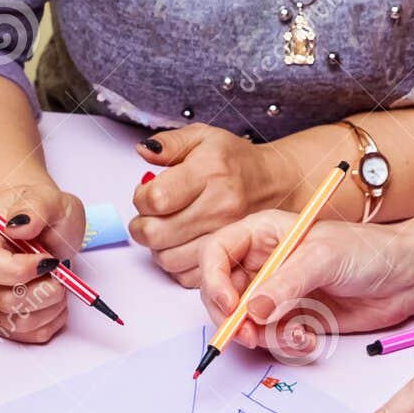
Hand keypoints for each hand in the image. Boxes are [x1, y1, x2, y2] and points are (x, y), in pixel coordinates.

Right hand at [0, 183, 83, 344]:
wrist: (38, 226)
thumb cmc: (40, 214)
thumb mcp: (47, 198)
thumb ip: (37, 207)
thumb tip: (20, 225)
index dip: (21, 270)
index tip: (49, 261)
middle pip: (2, 300)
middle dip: (43, 292)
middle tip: (60, 274)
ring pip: (14, 323)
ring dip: (49, 309)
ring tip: (59, 286)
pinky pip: (23, 335)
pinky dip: (48, 321)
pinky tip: (54, 301)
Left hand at [130, 126, 293, 284]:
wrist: (272, 183)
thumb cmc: (235, 162)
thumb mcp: (202, 137)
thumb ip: (169, 143)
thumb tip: (144, 151)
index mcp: (208, 172)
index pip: (156, 198)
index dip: (140, 199)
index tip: (145, 194)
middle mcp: (218, 206)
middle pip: (156, 233)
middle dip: (141, 226)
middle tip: (147, 216)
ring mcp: (224, 234)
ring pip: (167, 258)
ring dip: (156, 247)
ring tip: (163, 230)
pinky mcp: (228, 255)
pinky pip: (186, 275)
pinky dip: (175, 264)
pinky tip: (178, 245)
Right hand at [198, 212, 413, 353]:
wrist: (405, 279)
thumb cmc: (368, 251)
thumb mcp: (324, 258)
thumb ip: (285, 284)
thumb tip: (252, 309)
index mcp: (262, 234)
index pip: (217, 254)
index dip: (214, 281)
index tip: (232, 305)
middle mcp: (263, 264)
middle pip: (221, 294)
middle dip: (233, 320)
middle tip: (250, 336)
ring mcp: (275, 294)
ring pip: (244, 323)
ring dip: (264, 337)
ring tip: (296, 334)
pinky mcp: (290, 319)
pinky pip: (270, 339)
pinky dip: (285, 345)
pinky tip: (308, 338)